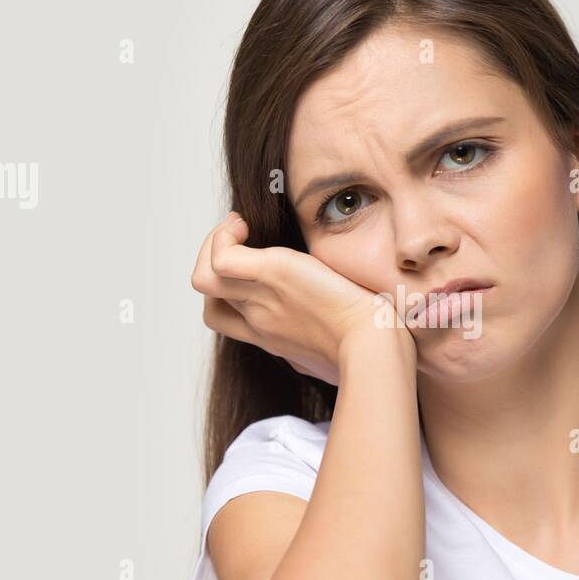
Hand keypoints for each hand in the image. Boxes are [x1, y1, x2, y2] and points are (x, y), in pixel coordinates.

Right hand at [190, 212, 403, 385]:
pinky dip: (223, 237)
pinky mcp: (271, 274)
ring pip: (202, 278)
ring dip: (214, 245)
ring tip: (240, 227)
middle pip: (210, 297)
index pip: (226, 317)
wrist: (376, 346)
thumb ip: (327, 346)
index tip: (254, 265)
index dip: (227, 289)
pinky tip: (246, 224)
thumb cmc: (370, 350)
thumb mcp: (340, 354)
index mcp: (274, 337)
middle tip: (243, 238)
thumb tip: (335, 345)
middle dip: (216, 261)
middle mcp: (259, 321)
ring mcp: (260, 300)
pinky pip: (220, 257)